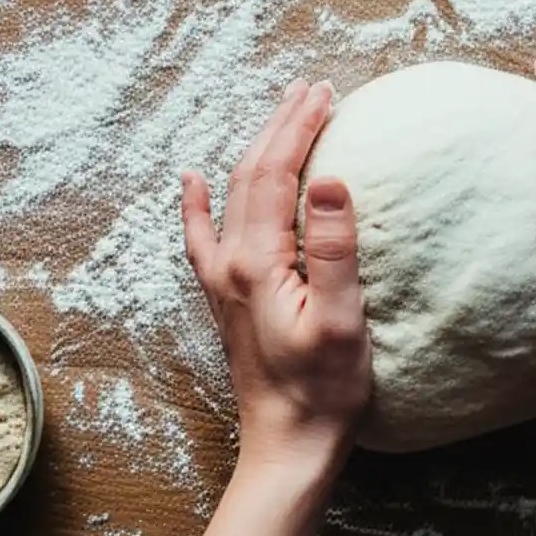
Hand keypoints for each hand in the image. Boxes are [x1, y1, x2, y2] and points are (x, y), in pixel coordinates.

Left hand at [181, 79, 370, 467]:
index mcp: (256, 263)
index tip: (326, 93)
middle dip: (280, 125)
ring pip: (232, 194)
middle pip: (250, 175)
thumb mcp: (342, 322)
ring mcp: (220, 281)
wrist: (286, 445)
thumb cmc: (322, 392)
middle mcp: (228, 265)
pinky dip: (198, 203)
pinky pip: (201, 237)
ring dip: (256, 149)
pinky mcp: (224, 297)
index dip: (300, 128)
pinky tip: (192, 181)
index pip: (276, 175)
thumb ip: (335, 250)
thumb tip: (331, 181)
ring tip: (281, 115)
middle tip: (312, 90)